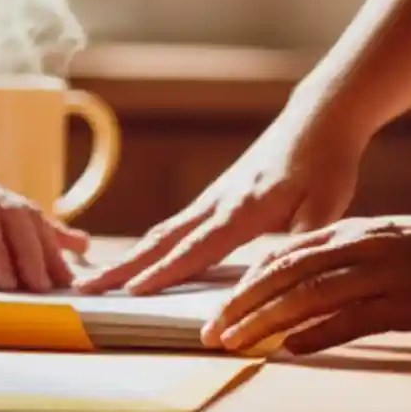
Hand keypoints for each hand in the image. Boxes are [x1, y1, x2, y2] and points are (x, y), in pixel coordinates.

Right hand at [76, 103, 366, 295]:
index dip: (165, 272)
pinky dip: (147, 246)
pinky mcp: (214, 198)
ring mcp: (211, 199)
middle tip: (84, 289)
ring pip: (161, 232)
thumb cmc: (327, 165)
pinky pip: (172, 226)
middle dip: (121, 267)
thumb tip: (272, 278)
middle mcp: (217, 203)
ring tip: (94, 280)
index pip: (197, 247)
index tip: (131, 290)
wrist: (319, 120)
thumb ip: (297, 244)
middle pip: (161, 240)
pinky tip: (136, 261)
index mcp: (243, 210)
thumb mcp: (326, 209)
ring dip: (126, 258)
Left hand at [202, 209, 410, 354]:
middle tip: (209, 334)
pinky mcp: (409, 302)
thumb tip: (301, 298)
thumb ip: (342, 266)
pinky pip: (354, 318)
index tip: (214, 311)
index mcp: (351, 234)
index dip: (243, 286)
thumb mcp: (385, 246)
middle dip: (241, 306)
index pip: (281, 258)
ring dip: (266, 321)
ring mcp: (383, 274)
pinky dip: (319, 333)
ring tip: (235, 343)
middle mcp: (359, 248)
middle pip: (284, 276)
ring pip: (310, 295)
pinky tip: (291, 349)